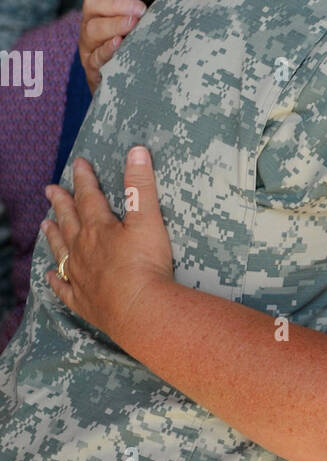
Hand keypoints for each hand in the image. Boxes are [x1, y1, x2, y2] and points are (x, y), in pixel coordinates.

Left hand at [42, 147, 174, 343]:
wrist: (139, 309)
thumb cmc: (146, 264)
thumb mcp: (148, 219)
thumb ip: (140, 185)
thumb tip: (136, 151)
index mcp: (99, 228)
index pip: (89, 197)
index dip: (85, 179)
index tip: (78, 164)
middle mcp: (83, 250)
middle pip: (69, 221)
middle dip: (62, 203)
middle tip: (50, 189)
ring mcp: (80, 277)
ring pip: (61, 252)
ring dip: (54, 237)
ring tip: (45, 224)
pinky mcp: (83, 301)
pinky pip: (63, 289)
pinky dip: (56, 281)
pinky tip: (49, 277)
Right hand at [79, 0, 174, 93]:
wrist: (129, 81)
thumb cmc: (138, 41)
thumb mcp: (148, 18)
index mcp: (105, 3)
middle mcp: (93, 19)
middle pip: (93, 1)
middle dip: (117, 1)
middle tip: (140, 7)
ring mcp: (90, 43)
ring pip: (93, 28)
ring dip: (114, 24)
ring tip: (134, 24)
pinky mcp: (92, 65)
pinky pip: (96, 56)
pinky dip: (108, 49)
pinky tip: (120, 44)